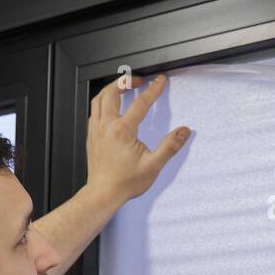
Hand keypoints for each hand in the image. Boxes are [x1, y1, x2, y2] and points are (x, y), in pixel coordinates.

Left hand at [86, 73, 190, 206]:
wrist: (103, 194)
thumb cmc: (124, 183)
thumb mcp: (153, 165)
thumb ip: (170, 146)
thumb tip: (183, 132)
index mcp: (123, 131)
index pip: (140, 103)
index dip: (153, 89)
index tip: (160, 81)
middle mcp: (107, 127)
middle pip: (111, 92)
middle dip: (125, 81)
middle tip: (137, 80)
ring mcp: (96, 131)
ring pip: (98, 99)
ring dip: (110, 89)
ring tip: (122, 88)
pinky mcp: (91, 137)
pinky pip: (93, 112)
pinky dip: (102, 103)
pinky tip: (109, 108)